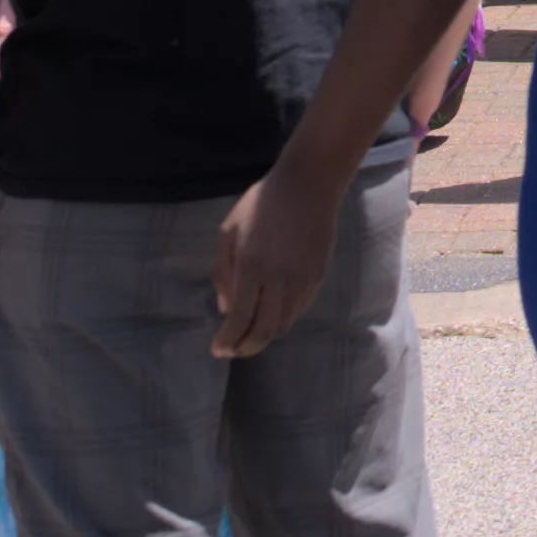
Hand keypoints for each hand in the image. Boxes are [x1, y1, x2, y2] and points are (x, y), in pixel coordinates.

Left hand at [207, 149, 343, 359]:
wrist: (308, 184)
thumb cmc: (262, 204)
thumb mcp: (229, 231)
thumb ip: (223, 273)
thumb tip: (225, 309)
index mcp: (252, 267)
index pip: (240, 319)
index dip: (228, 340)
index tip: (218, 350)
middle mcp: (279, 279)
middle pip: (264, 330)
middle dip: (246, 347)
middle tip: (233, 351)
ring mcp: (302, 280)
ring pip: (284, 324)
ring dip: (265, 336)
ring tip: (250, 337)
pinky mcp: (318, 276)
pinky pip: (299, 309)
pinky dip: (283, 320)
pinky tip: (271, 315)